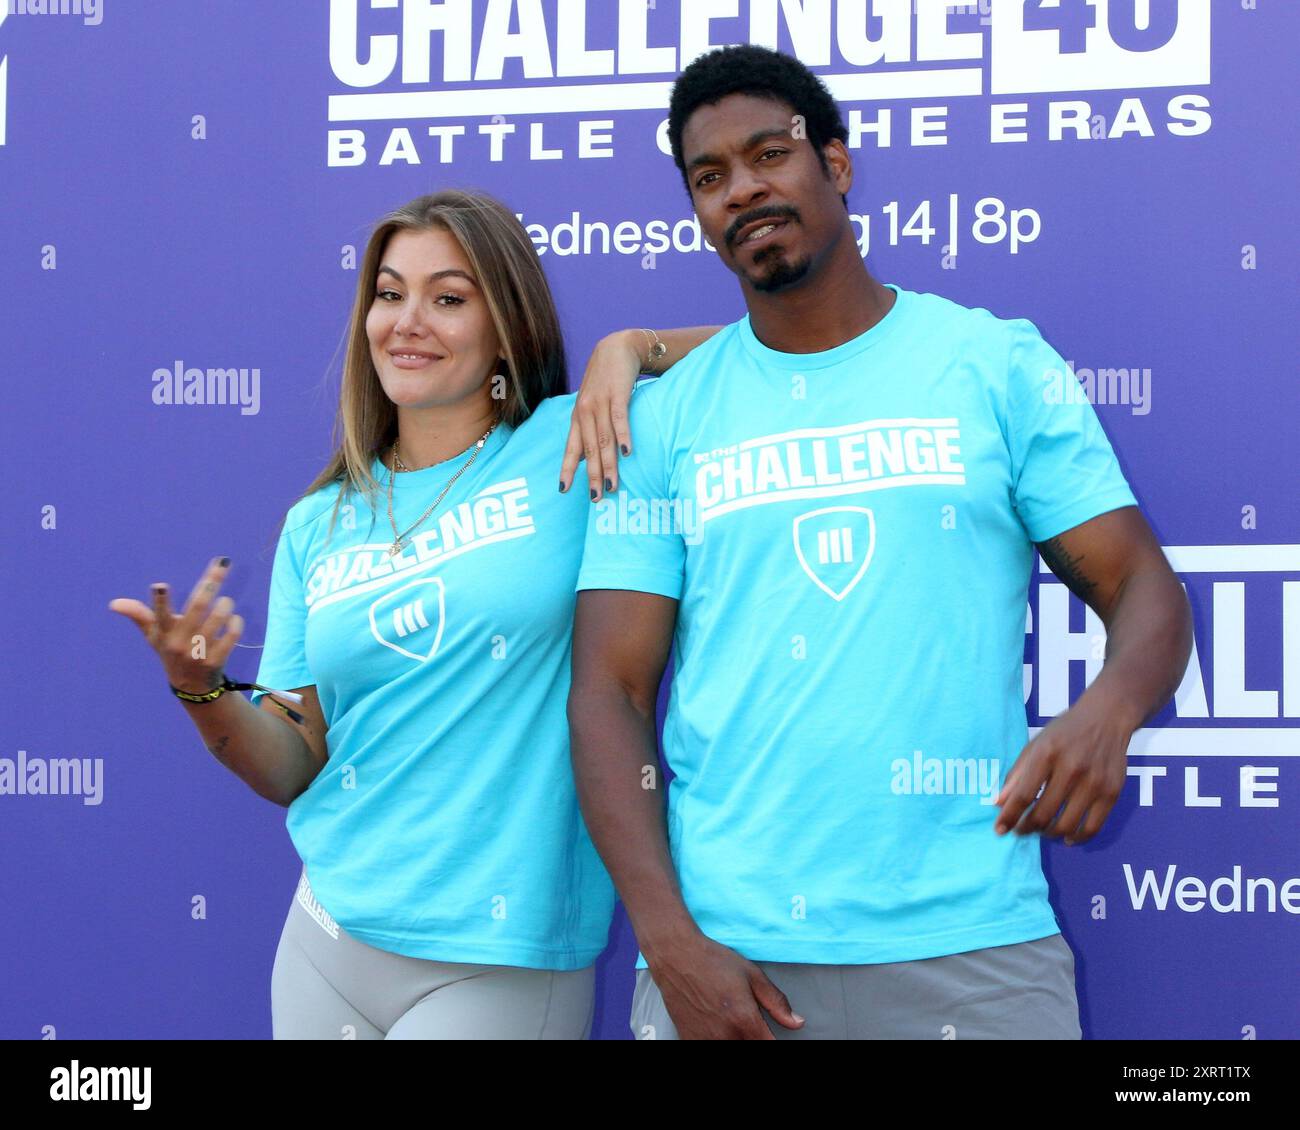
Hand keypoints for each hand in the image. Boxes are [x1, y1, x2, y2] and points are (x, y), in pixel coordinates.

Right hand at [109, 557, 244, 696]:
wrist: (191, 686)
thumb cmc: (171, 651)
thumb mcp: (154, 636)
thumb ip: (139, 616)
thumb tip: (114, 603)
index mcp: (163, 632)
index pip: (159, 614)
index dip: (160, 600)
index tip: (159, 585)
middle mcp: (178, 642)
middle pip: (197, 606)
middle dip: (211, 583)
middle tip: (223, 564)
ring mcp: (198, 652)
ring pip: (218, 618)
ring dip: (225, 604)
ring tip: (225, 602)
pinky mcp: (216, 661)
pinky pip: (231, 635)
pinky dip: (236, 622)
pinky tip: (234, 619)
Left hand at [560, 331, 642, 501]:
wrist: (617, 348)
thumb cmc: (606, 381)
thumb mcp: (594, 404)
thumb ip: (592, 427)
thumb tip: (591, 455)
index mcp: (578, 417)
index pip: (571, 447)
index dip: (567, 469)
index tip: (564, 490)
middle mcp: (585, 412)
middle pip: (588, 449)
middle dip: (591, 475)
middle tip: (596, 498)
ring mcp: (600, 403)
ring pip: (603, 439)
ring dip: (608, 465)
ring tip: (613, 485)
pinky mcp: (617, 394)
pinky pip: (620, 419)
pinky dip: (623, 437)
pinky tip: (628, 453)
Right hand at [650, 934, 804, 1039]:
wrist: (676, 957)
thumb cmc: (714, 961)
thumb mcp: (752, 975)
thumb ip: (776, 1002)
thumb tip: (797, 1023)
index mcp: (744, 1020)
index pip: (769, 1046)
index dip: (773, 1041)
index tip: (770, 1033)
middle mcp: (726, 1036)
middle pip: (750, 1047)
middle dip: (755, 1038)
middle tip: (749, 1021)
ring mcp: (706, 1041)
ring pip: (732, 1048)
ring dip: (738, 1038)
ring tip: (732, 1021)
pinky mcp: (691, 1041)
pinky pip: (712, 1047)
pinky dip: (719, 1039)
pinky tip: (717, 1025)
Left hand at [994, 694, 1130, 844]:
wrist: (1106, 717)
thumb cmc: (1065, 731)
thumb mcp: (1036, 745)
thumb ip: (1017, 774)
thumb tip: (999, 803)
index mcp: (1047, 753)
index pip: (1024, 794)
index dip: (1009, 816)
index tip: (999, 830)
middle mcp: (1071, 768)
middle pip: (1044, 813)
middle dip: (1027, 828)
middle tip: (1021, 830)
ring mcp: (1094, 782)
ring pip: (1067, 824)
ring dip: (1049, 834)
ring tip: (1042, 830)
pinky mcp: (1112, 792)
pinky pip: (1093, 827)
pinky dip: (1077, 837)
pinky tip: (1067, 837)